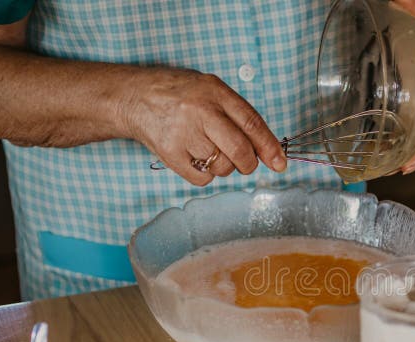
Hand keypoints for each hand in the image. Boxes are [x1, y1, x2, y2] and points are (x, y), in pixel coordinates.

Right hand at [120, 68, 285, 185]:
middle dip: (248, 163)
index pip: (251, 123)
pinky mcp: (169, 153)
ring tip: (208, 150)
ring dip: (223, 166)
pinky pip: (202, 179)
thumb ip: (237, 115)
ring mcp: (183, 132)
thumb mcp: (211, 90)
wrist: (133, 97)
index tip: (280, 164)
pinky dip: (204, 175)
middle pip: (240, 150)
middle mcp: (200, 111)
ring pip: (222, 167)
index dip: (269, 147)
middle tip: (245, 163)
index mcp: (215, 91)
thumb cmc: (180, 95)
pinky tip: (194, 158)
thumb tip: (268, 150)